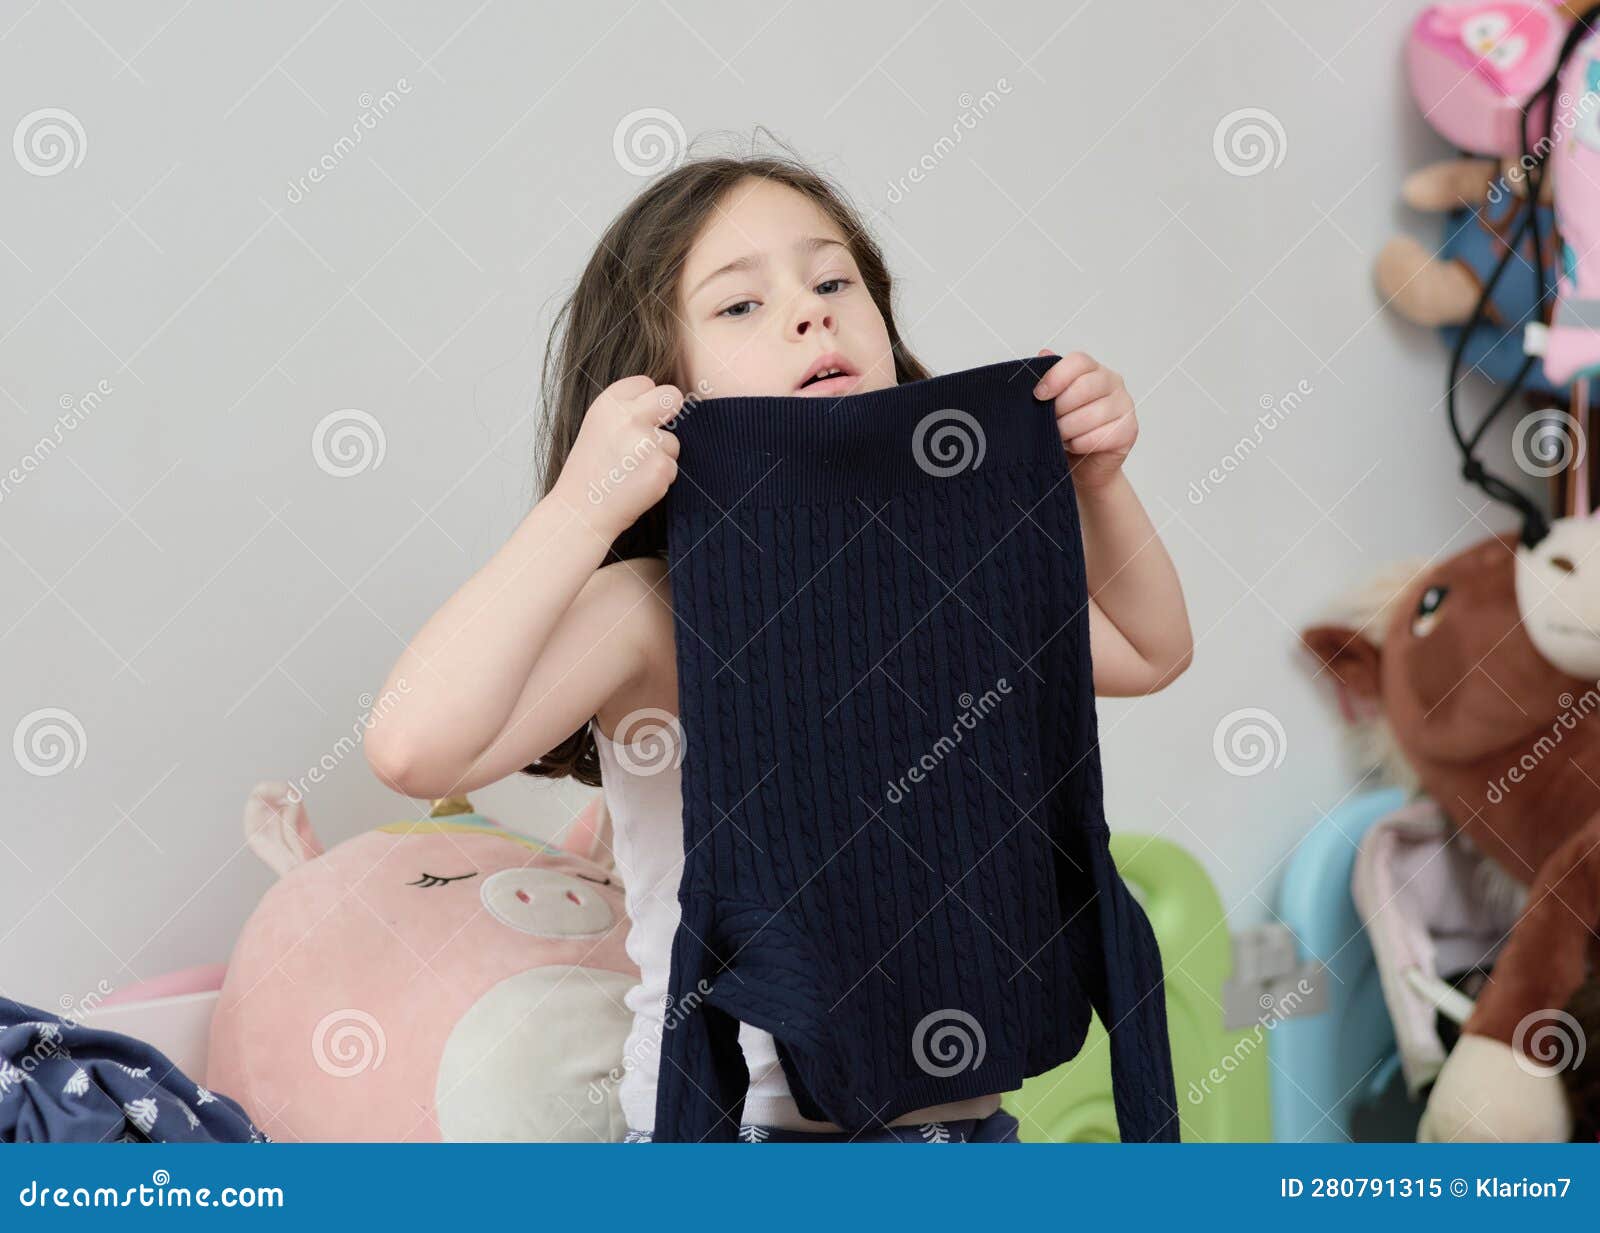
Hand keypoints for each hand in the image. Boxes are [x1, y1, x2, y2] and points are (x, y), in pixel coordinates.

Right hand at [551, 375, 683, 538]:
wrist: (580, 511)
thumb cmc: (590, 471)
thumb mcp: (599, 427)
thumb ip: (627, 410)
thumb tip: (664, 399)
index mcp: (608, 403)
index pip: (646, 383)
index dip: (646, 400)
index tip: (637, 418)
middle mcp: (628, 417)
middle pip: (672, 397)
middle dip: (670, 411)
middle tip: (652, 435)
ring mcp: (646, 442)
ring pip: (673, 441)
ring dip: (660, 456)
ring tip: (632, 472)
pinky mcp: (660, 467)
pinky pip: (673, 467)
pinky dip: (660, 478)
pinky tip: (637, 486)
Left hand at [1032, 348, 1136, 491]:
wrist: (1083, 465)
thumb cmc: (1066, 430)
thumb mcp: (1051, 404)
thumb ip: (1048, 380)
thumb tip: (1043, 354)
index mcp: (1093, 370)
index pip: (1079, 362)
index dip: (1056, 377)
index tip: (1038, 394)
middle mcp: (1113, 382)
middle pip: (1084, 387)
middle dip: (1060, 408)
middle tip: (1049, 421)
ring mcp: (1124, 405)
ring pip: (1091, 414)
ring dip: (1067, 429)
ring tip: (1059, 436)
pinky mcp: (1129, 430)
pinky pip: (1100, 436)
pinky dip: (1080, 444)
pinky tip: (1074, 445)